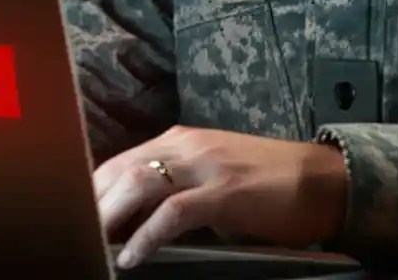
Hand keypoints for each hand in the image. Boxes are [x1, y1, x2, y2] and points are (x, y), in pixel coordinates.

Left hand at [93, 125, 347, 268]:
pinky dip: (148, 236)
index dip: (91, 192)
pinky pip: (175, 213)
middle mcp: (187, 145)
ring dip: (110, 219)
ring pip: (140, 184)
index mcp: (180, 140)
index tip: (73, 218)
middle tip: (74, 235)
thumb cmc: (268, 183)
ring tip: (93, 246)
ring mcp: (207, 165)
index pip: (118, 163)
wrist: (325, 180)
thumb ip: (174, 185)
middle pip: (120, 171)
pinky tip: (133, 258)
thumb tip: (132, 220)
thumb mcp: (212, 174)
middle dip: (92, 205)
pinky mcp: (226, 192)